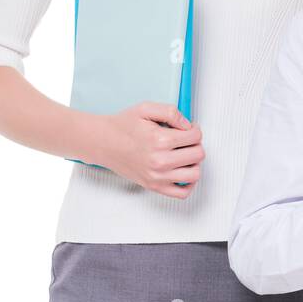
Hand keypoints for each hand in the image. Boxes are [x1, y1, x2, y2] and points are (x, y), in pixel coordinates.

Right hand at [79, 101, 202, 198]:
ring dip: (194, 162)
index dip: (194, 129)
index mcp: (160, 140)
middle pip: (198, 154)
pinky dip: (189, 183)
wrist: (103, 142)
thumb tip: (188, 125)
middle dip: (195, 144)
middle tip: (185, 140)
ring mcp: (157, 177)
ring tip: (185, 154)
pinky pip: (182, 193)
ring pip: (195, 174)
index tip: (187, 128)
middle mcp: (160, 161)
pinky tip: (183, 170)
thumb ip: (171, 112)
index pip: (195, 136)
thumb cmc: (123, 126)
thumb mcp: (146, 108)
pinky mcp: (154, 186)